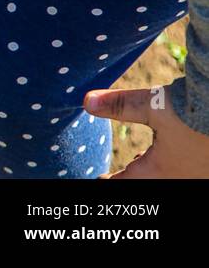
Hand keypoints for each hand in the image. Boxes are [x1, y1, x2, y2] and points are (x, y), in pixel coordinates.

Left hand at [85, 85, 208, 177]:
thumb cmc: (196, 111)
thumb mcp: (154, 104)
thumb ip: (120, 105)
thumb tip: (87, 101)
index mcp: (160, 170)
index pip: (125, 182)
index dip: (110, 182)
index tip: (100, 181)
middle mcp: (180, 177)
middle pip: (147, 181)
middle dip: (131, 178)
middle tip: (114, 176)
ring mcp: (198, 174)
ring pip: (167, 178)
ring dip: (152, 172)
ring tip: (139, 166)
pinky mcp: (208, 165)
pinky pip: (186, 171)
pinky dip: (172, 167)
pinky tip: (172, 158)